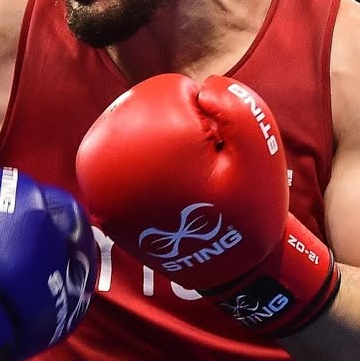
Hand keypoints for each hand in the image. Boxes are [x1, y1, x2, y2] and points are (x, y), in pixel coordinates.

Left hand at [76, 74, 338, 336]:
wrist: (229, 272)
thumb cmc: (249, 211)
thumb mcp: (262, 155)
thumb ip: (239, 108)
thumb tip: (201, 88)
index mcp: (151, 151)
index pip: (168, 93)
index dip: (202, 109)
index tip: (217, 143)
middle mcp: (109, 169)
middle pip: (137, 111)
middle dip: (173, 125)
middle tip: (201, 162)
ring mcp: (97, 191)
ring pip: (122, 135)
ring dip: (152, 141)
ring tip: (183, 173)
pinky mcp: (99, 207)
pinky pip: (115, 165)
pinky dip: (139, 163)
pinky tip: (163, 182)